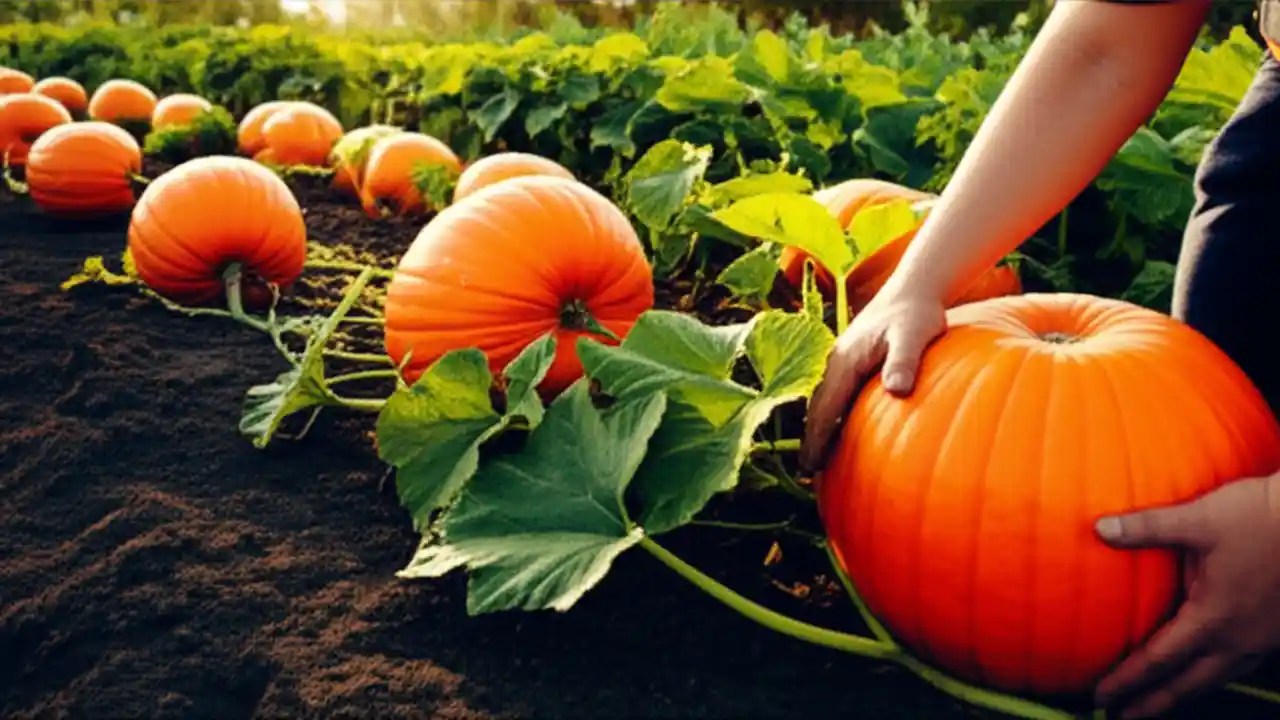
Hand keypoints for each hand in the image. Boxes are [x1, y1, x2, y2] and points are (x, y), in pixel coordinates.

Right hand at [799, 289, 945, 474]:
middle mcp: (836, 362)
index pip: (823, 408)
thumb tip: (897, 390)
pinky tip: (842, 432)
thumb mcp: (915, 335)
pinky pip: (835, 395)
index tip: (809, 467)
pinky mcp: (852, 362)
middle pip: (816, 408)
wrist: (913, 289)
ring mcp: (842, 361)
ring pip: (823, 401)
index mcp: (844, 361)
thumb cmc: (917, 313)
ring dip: (819, 429)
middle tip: (808, 473)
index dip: (815, 439)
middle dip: (811, 440)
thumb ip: (905, 361)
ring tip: (819, 459)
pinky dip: (832, 416)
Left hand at [1093, 474, 1279, 717]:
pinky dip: (1211, 678)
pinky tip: (1204, 671)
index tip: (1101, 697)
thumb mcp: (1199, 518)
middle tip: (1121, 717)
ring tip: (1157, 705)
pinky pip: (1238, 667)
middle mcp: (1239, 639)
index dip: (1127, 682)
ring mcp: (1263, 640)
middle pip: (1187, 686)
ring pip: (1216, 680)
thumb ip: (1147, 528)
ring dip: (1182, 695)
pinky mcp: (1278, 633)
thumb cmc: (1261, 517)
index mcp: (1213, 618)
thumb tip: (1100, 529)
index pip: (1158, 661)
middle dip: (1151, 704)